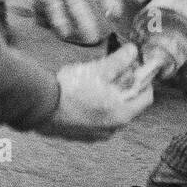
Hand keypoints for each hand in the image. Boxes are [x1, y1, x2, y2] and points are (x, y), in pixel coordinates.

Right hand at [38, 43, 154, 140]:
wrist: (39, 107)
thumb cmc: (71, 89)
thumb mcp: (98, 70)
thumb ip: (119, 61)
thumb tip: (133, 51)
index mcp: (121, 115)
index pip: (146, 97)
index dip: (144, 79)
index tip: (137, 67)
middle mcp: (112, 129)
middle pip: (129, 104)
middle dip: (125, 86)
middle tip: (116, 69)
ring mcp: (96, 135)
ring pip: (112, 111)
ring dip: (110, 96)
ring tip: (97, 79)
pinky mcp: (81, 135)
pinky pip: (97, 119)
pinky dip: (96, 106)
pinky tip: (84, 93)